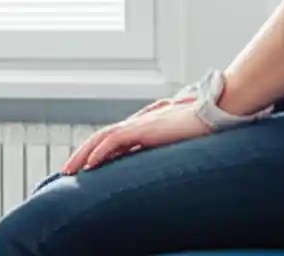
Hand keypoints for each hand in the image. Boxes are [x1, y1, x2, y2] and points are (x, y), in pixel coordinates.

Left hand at [62, 102, 210, 174]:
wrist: (216, 111)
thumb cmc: (202, 124)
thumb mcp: (179, 136)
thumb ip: (166, 143)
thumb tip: (161, 152)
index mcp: (145, 126)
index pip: (113, 138)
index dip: (96, 151)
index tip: (85, 167)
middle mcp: (139, 123)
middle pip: (101, 137)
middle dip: (82, 154)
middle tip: (67, 171)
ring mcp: (141, 124)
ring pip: (102, 138)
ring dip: (83, 155)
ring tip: (70, 171)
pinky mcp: (145, 128)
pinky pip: (115, 141)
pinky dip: (100, 152)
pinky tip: (90, 165)